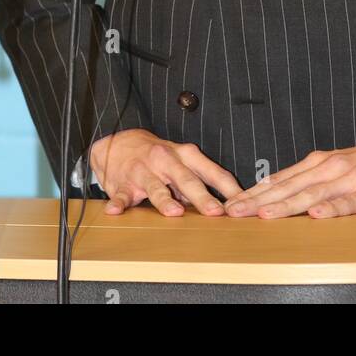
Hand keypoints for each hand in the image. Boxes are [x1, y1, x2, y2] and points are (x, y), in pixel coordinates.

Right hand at [89, 129, 243, 217]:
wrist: (120, 143)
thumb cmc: (159, 157)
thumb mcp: (183, 162)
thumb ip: (202, 181)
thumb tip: (228, 203)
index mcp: (186, 155)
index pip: (211, 171)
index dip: (227, 188)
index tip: (240, 203)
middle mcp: (166, 160)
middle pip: (186, 180)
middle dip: (202, 196)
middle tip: (215, 212)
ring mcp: (144, 171)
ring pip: (155, 187)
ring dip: (165, 200)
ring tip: (174, 212)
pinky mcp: (123, 182)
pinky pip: (121, 194)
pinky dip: (118, 202)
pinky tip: (115, 210)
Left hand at [223, 125, 355, 217]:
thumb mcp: (337, 167)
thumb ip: (312, 180)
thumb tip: (281, 196)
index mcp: (318, 163)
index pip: (279, 179)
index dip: (254, 192)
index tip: (232, 203)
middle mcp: (328, 167)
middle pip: (288, 187)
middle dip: (258, 200)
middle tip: (234, 212)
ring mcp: (347, 179)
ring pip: (311, 193)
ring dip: (285, 205)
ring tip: (263, 214)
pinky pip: (347, 202)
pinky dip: (330, 209)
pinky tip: (316, 215)